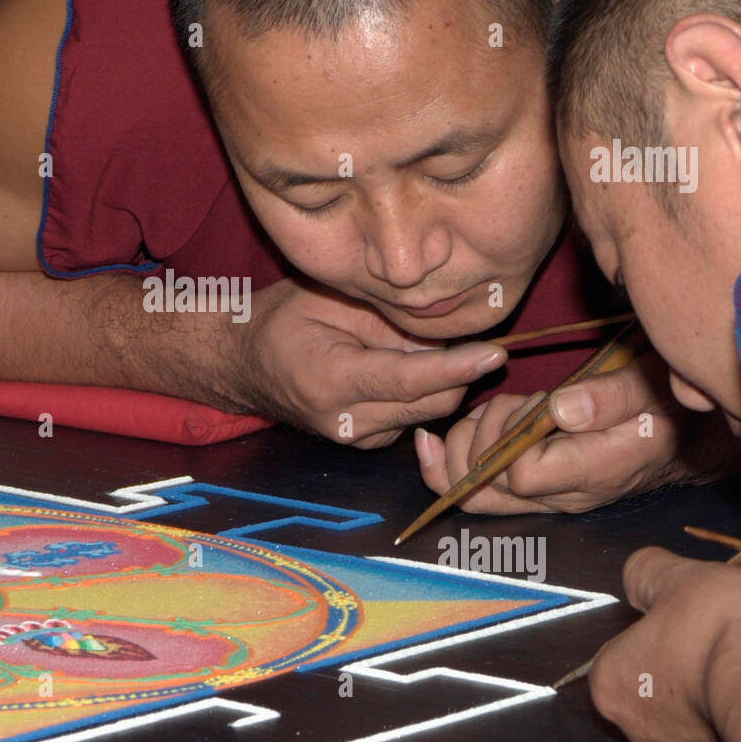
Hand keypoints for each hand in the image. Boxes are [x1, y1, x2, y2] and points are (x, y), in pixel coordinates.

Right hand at [233, 276, 505, 447]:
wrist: (244, 363)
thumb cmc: (283, 319)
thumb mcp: (330, 298)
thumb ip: (385, 316)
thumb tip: (446, 328)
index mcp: (330, 381)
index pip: (408, 381)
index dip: (457, 368)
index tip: (496, 353)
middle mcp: (345, 422)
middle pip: (430, 404)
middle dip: (459, 372)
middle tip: (469, 332)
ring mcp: (356, 439)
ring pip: (428, 413)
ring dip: (442, 382)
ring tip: (421, 344)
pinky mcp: (366, 443)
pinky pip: (414, 416)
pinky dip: (423, 392)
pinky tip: (405, 364)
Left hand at [413, 350, 697, 513]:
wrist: (687, 438)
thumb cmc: (672, 406)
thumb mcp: (655, 386)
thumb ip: (613, 397)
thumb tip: (561, 409)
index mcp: (593, 471)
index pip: (523, 474)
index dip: (511, 437)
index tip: (531, 402)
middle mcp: (563, 495)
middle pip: (486, 490)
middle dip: (481, 438)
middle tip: (512, 403)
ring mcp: (547, 497)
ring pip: (475, 495)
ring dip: (469, 445)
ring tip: (501, 409)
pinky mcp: (536, 489)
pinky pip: (482, 490)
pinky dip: (457, 460)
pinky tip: (446, 435)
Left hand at [589, 547, 740, 741]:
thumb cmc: (718, 633)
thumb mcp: (675, 577)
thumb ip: (646, 573)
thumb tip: (637, 575)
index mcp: (611, 684)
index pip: (627, 649)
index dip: (661, 625)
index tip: (690, 614)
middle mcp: (637, 730)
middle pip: (664, 679)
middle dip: (695, 651)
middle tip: (726, 628)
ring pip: (700, 705)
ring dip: (722, 676)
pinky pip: (731, 730)